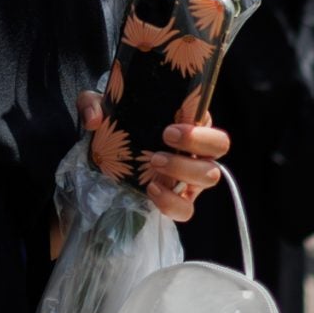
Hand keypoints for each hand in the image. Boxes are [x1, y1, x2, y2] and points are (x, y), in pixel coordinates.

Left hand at [76, 91, 230, 221]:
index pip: (209, 119)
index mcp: (189, 121)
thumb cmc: (118, 124)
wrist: (108, 156)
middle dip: (196, 143)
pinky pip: (187, 209)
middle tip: (164, 139)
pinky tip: (151, 190)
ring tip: (153, 164)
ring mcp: (191, 176)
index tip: (169, 127)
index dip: (199, 126)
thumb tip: (94, 119)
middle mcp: (197, 148)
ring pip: (210, 176)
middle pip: (220, 146)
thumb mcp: (101, 106)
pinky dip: (172, 202)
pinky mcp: (179, 200)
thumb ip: (93, 104)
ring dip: (184, 169)